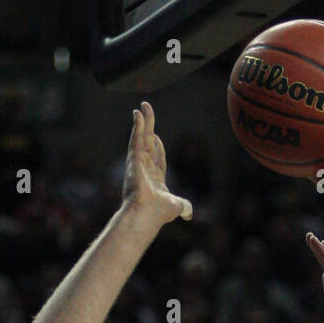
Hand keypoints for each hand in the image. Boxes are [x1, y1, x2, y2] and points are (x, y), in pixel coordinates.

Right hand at [121, 101, 192, 228]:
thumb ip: (184, 206)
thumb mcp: (177, 206)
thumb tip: (188, 214)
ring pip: (141, 136)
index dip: (157, 146)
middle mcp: (144, 169)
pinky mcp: (134, 158)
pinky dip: (137, 125)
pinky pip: (137, 137)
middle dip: (148, 127)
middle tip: (146, 113)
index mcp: (154, 179)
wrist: (146, 216)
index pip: (157, 157)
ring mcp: (138, 163)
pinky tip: (138, 113)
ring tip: (143, 107)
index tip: (155, 136)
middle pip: (148, 143)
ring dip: (143, 121)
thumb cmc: (158, 214)